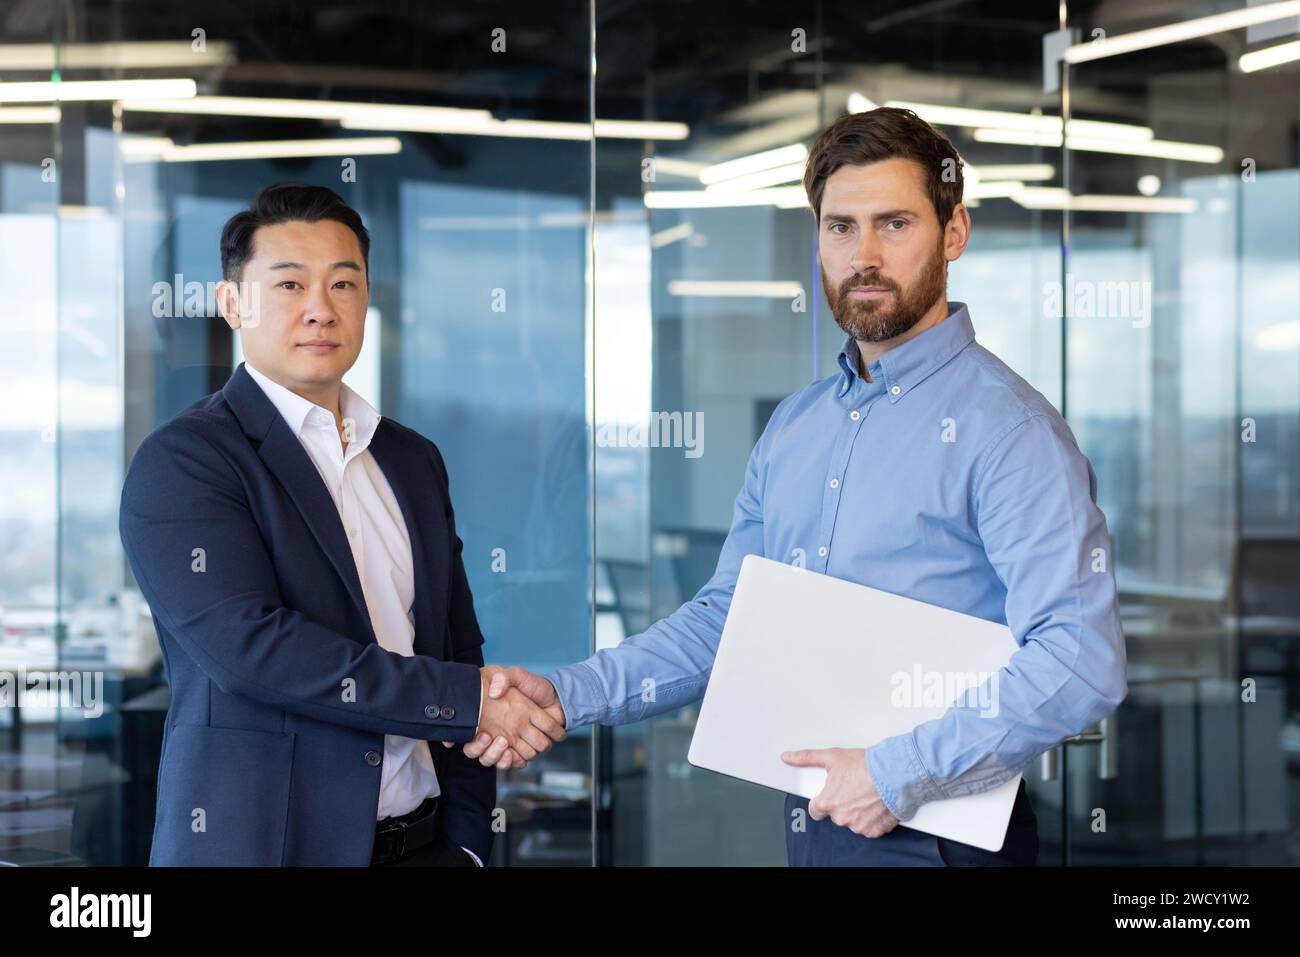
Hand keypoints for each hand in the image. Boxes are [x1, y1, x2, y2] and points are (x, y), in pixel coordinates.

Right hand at [463, 667, 565, 769]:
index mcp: (491, 716)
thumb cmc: (533, 686)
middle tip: (490, 738)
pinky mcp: (526, 749)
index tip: (480, 734)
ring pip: (499, 761)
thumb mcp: (516, 675)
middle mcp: (498, 733)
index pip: (470, 737)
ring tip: (503, 742)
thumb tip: (494, 692)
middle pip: (483, 754)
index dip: (472, 742)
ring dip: (499, 755)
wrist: (556, 697)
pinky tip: (513, 751)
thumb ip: (504, 677)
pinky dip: (515, 761)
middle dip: (485, 750)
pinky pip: (516, 763)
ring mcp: (512, 743)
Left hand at [781, 747, 898, 837]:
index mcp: (828, 802)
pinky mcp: (874, 831)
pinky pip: (868, 828)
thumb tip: (788, 757)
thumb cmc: (866, 766)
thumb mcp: (833, 756)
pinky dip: (872, 819)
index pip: (815, 810)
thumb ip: (807, 758)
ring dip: (857, 811)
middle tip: (853, 788)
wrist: (894, 775)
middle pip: (835, 814)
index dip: (822, 801)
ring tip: (866, 794)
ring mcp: (858, 826)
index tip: (829, 795)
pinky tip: (875, 804)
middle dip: (842, 804)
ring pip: (852, 821)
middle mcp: (841, 817)